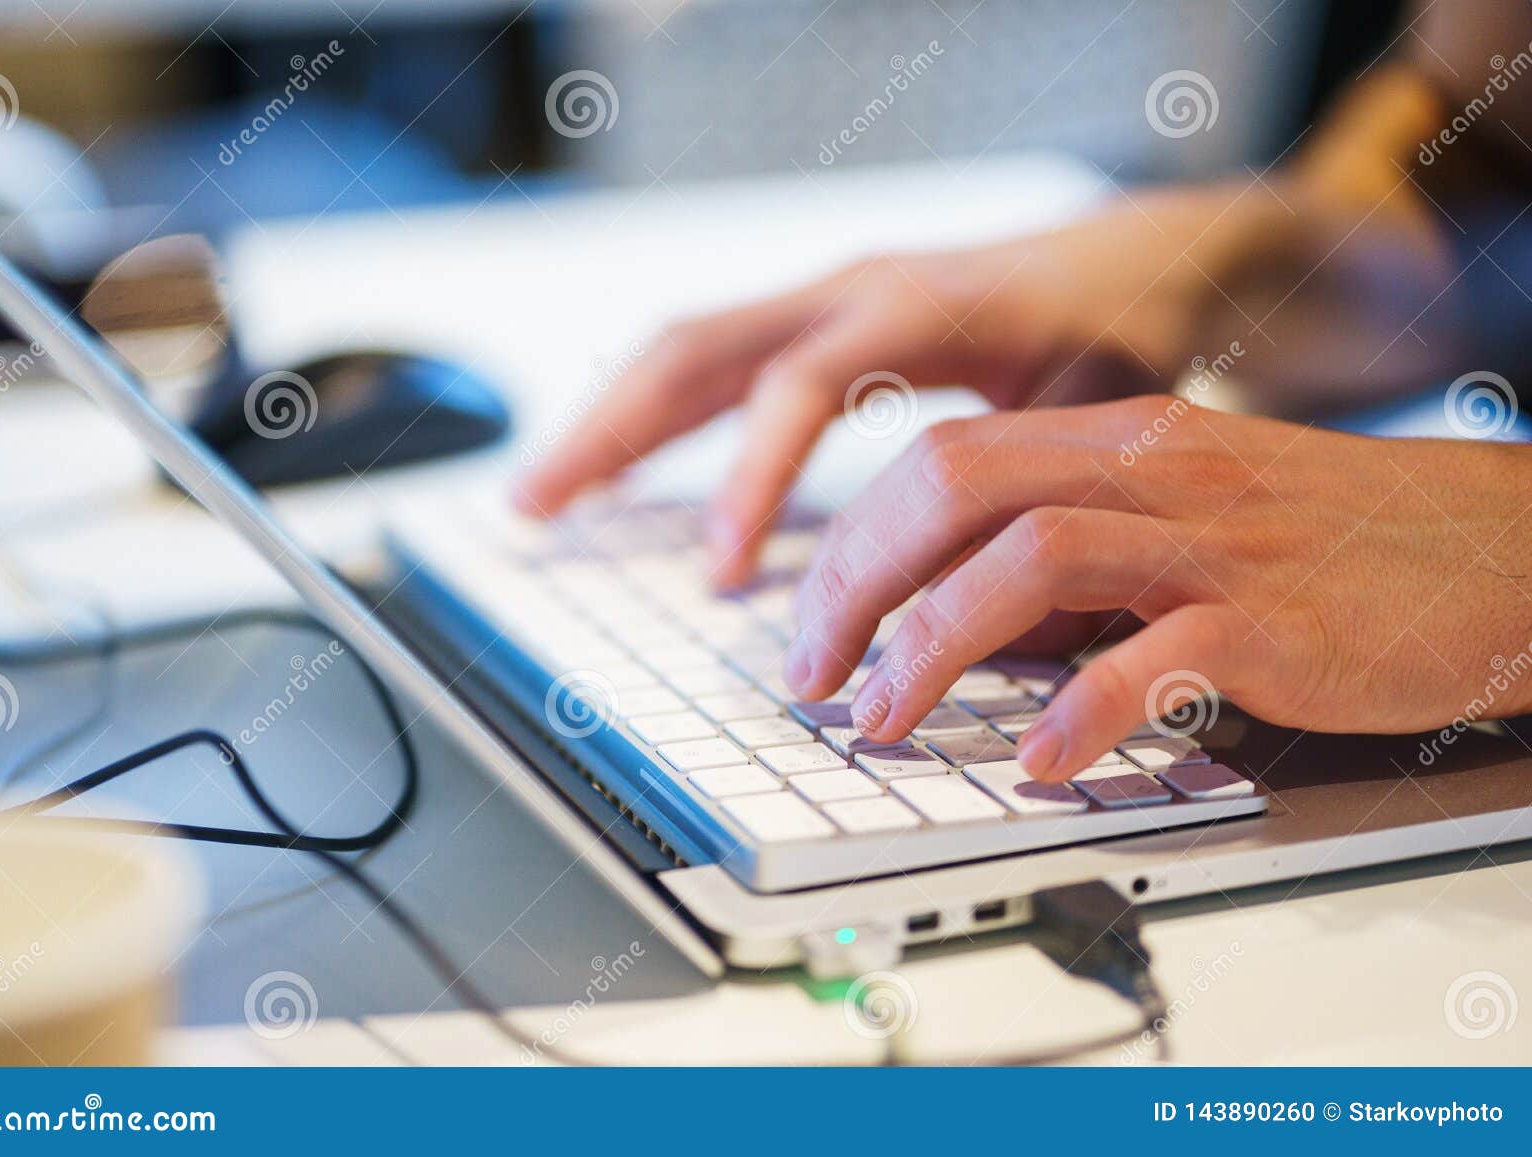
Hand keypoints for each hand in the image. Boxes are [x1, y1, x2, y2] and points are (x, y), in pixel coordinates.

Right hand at [513, 199, 1216, 586]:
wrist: (1133, 257)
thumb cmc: (1122, 328)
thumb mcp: (1104, 408)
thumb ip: (1039, 490)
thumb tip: (976, 603)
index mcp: (916, 307)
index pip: (799, 385)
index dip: (752, 477)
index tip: (723, 571)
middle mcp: (852, 289)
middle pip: (699, 346)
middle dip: (612, 429)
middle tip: (536, 505)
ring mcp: (827, 299)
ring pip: (688, 347)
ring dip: (610, 419)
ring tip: (541, 491)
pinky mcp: (821, 320)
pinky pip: (716, 358)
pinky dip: (657, 413)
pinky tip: (623, 462)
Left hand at [785, 397, 1531, 780]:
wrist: (1490, 550)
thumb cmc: (1320, 541)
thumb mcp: (1175, 519)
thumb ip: (1066, 557)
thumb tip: (952, 628)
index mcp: (1116, 439)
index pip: (940, 461)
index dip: (852, 544)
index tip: (811, 625)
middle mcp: (1151, 469)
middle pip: (955, 487)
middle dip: (856, 583)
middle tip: (813, 673)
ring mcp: (1212, 540)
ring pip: (1031, 556)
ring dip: (932, 645)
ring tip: (882, 719)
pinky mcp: (1273, 621)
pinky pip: (1154, 658)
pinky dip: (1080, 712)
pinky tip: (1037, 760)